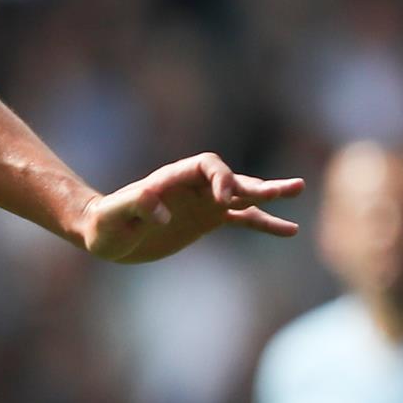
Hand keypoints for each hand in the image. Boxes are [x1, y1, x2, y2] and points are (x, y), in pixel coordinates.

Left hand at [78, 153, 302, 263]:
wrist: (106, 236)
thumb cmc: (105, 225)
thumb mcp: (113, 217)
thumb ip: (134, 207)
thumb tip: (160, 211)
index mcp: (172, 180)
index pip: (207, 166)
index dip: (221, 179)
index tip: (226, 202)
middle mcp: (192, 187)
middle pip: (232, 178)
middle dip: (259, 184)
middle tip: (291, 189)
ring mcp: (203, 203)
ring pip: (243, 195)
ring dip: (269, 195)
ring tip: (298, 189)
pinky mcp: (208, 221)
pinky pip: (243, 218)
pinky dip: (266, 222)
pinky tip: (291, 230)